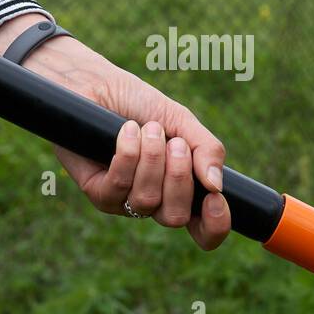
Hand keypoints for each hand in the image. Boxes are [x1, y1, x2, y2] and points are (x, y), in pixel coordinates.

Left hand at [0, 15, 231, 249]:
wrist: (97, 85)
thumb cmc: (139, 103)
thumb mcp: (181, 121)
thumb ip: (206, 150)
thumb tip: (216, 185)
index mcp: (181, 188)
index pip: (203, 229)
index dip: (215, 224)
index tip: (215, 198)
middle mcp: (155, 201)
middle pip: (176, 217)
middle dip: (178, 177)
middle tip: (174, 143)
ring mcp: (125, 201)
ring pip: (148, 201)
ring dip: (152, 160)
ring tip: (148, 129)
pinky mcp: (98, 193)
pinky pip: (119, 187)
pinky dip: (128, 155)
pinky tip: (126, 132)